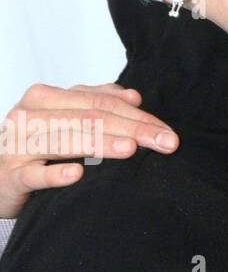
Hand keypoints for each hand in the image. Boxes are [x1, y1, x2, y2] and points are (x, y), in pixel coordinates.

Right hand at [0, 82, 177, 218]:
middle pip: (90, 118)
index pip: (101, 103)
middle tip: (165, 143)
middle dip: (133, 130)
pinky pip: (33, 174)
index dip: (138, 116)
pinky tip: (77, 173)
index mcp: (46, 97)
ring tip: (131, 149)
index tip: (168, 133)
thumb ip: (97, 103)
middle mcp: (29, 115)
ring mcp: (16, 145)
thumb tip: (134, 96)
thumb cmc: (36, 146)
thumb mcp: (65, 119)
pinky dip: (55, 173)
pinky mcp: (8, 175)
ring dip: (100, 144)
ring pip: (65, 140)